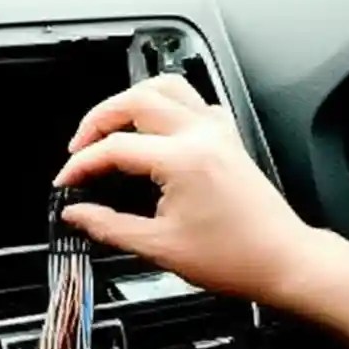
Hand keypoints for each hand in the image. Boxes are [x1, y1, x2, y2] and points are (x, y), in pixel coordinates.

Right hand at [55, 74, 319, 304]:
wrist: (282, 261)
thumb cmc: (235, 258)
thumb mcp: (159, 248)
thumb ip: (109, 227)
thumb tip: (78, 214)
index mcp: (183, 161)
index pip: (115, 147)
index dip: (82, 164)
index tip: (66, 181)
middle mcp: (201, 136)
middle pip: (136, 99)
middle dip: (98, 118)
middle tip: (79, 146)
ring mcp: (218, 131)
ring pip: (167, 86)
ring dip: (131, 99)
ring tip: (110, 125)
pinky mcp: (228, 137)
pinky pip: (193, 101)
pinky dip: (165, 105)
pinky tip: (153, 127)